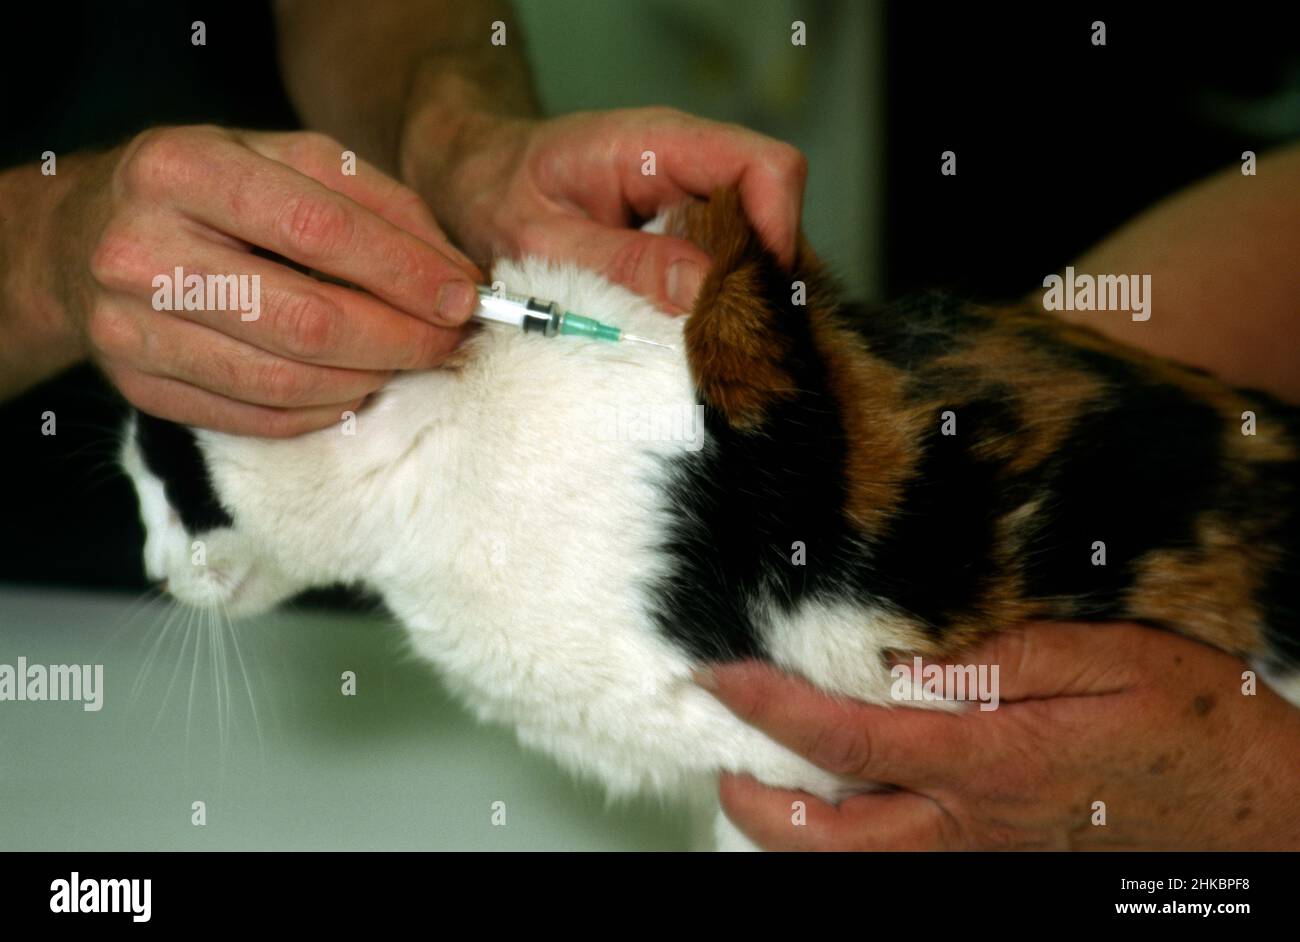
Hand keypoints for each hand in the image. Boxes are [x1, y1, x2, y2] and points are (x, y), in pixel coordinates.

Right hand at [52, 126, 481, 435]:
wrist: (82, 236)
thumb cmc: (208, 193)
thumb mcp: (282, 160)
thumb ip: (373, 203)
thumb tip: (455, 276)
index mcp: (184, 169)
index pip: (319, 230)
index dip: (405, 271)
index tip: (462, 297)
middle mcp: (143, 249)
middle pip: (307, 320)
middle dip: (400, 339)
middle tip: (448, 342)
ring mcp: (132, 327)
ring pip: (285, 380)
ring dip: (369, 379)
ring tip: (407, 361)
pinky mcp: (139, 386)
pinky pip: (256, 417)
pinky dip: (325, 409)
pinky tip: (355, 386)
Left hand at [402, 106, 806, 312]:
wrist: (471, 180)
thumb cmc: (494, 194)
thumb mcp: (540, 239)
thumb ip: (619, 263)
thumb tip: (700, 290)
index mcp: (658, 144)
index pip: (765, 167)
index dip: (778, 231)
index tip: (750, 299)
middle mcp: (689, 163)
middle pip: (775, 213)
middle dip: (761, 280)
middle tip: (723, 341)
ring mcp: (692, 196)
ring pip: (759, 244)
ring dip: (740, 297)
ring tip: (702, 343)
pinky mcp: (685, 228)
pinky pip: (728, 263)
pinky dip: (718, 302)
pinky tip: (687, 333)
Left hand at [699, 622, 1299, 849]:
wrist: (1258, 814)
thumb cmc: (1192, 725)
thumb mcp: (1116, 658)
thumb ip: (1010, 653)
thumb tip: (913, 650)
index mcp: (990, 762)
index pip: (848, 737)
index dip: (771, 708)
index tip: (721, 675)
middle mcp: (972, 825)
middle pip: (832, 840)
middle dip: (757, 806)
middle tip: (720, 759)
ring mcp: (984, 855)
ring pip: (862, 865)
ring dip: (797, 833)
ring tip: (760, 782)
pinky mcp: (1001, 863)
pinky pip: (905, 863)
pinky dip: (854, 839)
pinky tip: (844, 801)